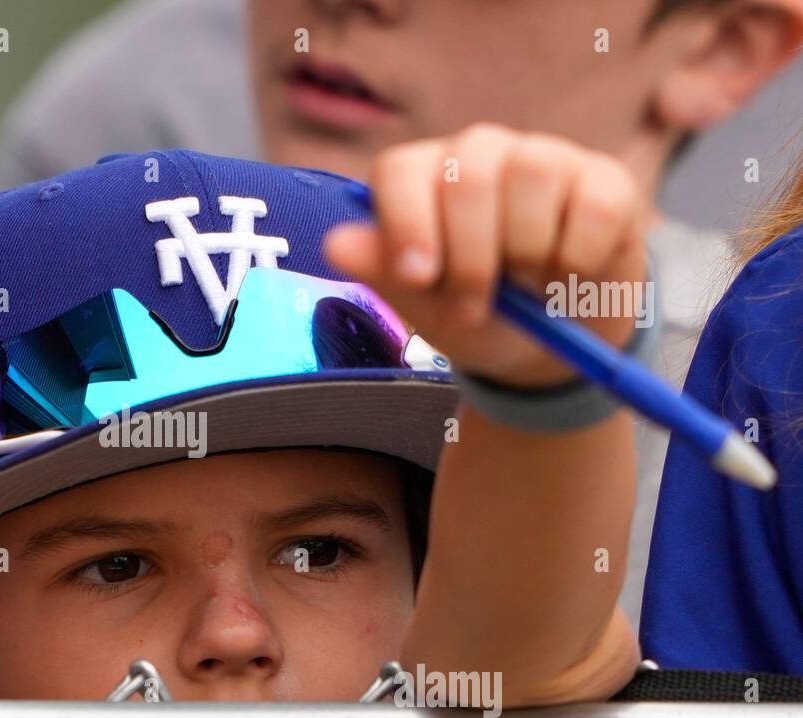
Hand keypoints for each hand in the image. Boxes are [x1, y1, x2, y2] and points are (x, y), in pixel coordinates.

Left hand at [325, 123, 647, 386]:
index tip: (419, 276)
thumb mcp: (424, 305)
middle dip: (470, 255)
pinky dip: (578, 256)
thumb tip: (335, 245)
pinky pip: (592, 205)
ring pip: (533, 174)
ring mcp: (544, 157)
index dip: (407, 222)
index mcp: (425, 179)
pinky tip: (568, 275)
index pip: (400, 169)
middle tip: (473, 305)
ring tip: (526, 288)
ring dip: (527, 252)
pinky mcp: (602, 179)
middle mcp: (480, 154)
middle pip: (468, 173)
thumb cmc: (476, 313)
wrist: (550, 344)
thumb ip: (383, 272)